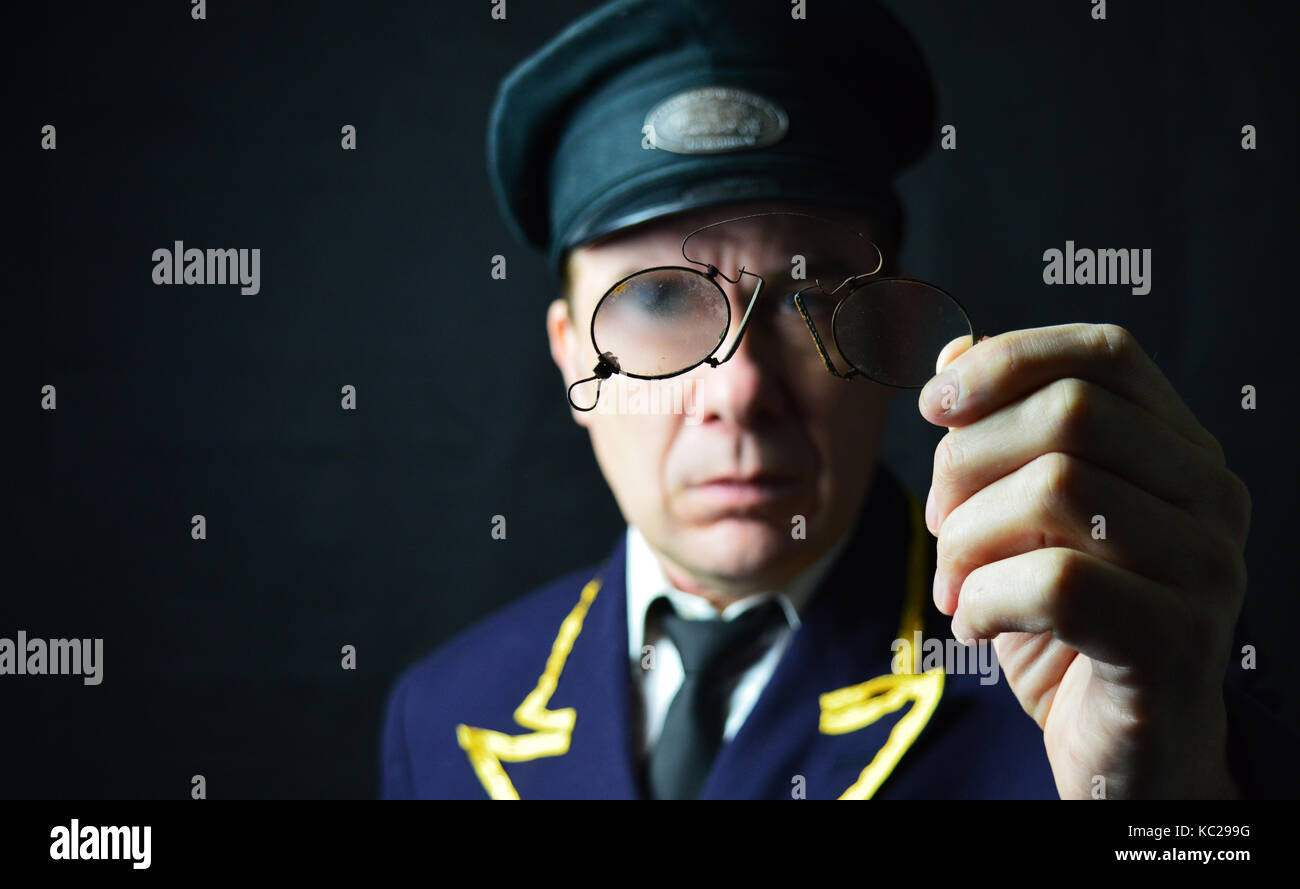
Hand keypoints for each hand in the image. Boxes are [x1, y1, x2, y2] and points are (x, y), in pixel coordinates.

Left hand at [918, 323, 1249, 798]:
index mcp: (1179, 450)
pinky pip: (1056, 582)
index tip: (934, 403)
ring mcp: (1205, 568)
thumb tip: (954, 350)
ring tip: (953, 581)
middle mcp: (1209, 496)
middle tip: (938, 522)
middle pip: (1068, 414)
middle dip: (967, 462)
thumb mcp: (1022, 519)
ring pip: (1054, 489)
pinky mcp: (1175, 641)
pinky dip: (984, 599)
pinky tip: (973, 623)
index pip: (1105, 353)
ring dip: (967, 538)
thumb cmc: (1067, 625)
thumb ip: (999, 434)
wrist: (1122, 750)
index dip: (1007, 360)